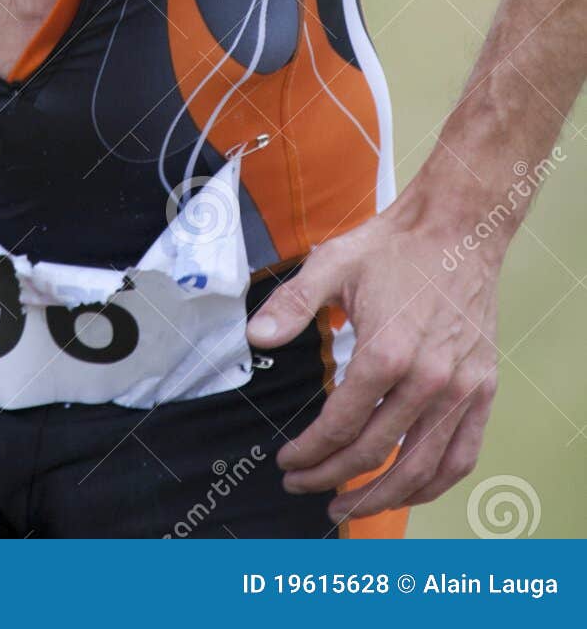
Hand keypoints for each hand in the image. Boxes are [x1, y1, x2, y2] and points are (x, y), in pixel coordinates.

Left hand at [245, 203, 500, 519]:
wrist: (457, 230)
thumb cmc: (394, 247)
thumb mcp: (332, 265)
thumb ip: (291, 305)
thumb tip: (255, 339)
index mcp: (386, 352)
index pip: (340, 425)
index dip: (309, 451)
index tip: (287, 461)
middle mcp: (427, 379)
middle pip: (373, 452)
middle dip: (331, 477)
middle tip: (304, 486)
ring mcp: (459, 389)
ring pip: (419, 467)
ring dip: (381, 497)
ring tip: (349, 508)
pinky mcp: (482, 389)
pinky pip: (462, 455)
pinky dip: (434, 484)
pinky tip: (408, 491)